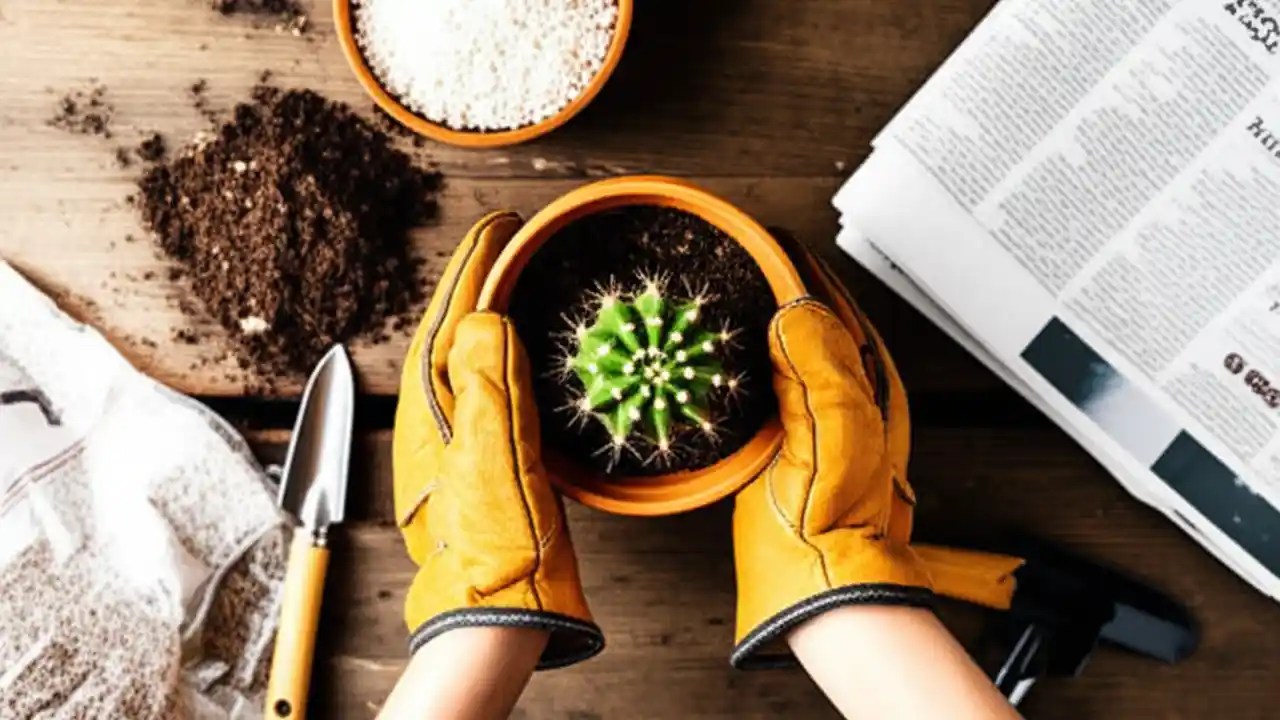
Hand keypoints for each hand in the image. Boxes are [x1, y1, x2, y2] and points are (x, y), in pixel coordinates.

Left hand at [392, 212, 601, 668]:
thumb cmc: (496, 532)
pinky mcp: (474, 453)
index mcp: (433, 398)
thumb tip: (483, 315)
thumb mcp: (495, 447)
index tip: (499, 222)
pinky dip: (497, 347)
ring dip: (484, 305)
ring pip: (464, 349)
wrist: (494, 603)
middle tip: (507, 235)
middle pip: (452, 322)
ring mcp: (451, 432)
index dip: (477, 261)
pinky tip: (513, 346)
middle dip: (478, 274)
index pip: (452, 308)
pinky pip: (482, 378)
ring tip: (509, 272)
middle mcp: (433, 409)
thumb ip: (487, 375)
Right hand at [731, 249, 1022, 667]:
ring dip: (770, 315)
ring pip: (796, 346)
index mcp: (866, 382)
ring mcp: (823, 416)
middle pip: (816, 319)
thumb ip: (817, 367)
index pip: (831, 303)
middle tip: (746, 253)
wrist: (824, 580)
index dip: (800, 268)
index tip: (767, 238)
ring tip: (738, 288)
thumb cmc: (837, 515)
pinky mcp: (794, 440)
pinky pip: (777, 379)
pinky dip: (758, 355)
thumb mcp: (833, 432)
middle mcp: (850, 393)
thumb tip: (795, 309)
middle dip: (785, 283)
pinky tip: (736, 351)